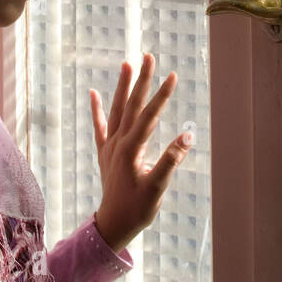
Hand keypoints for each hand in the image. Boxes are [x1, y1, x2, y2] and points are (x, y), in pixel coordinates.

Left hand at [90, 54, 189, 252]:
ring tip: (126, 64)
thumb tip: (187, 135)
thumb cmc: (138, 209)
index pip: (149, 115)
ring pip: (116, 110)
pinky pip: (100, 126)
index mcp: (131, 149)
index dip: (162, 95)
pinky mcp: (105, 153)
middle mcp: (118, 143)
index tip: (173, 75)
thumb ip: (171, 160)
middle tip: (148, 56)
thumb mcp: (157, 187)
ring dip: (122, 87)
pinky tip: (94, 93)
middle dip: (141, 80)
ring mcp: (110, 146)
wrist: (113, 224)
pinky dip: (97, 109)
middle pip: (131, 105)